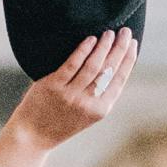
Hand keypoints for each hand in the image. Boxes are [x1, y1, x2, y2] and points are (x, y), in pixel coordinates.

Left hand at [3, 30, 137, 163]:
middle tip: (126, 31)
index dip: (128, 60)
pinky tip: (90, 39)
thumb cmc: (60, 122)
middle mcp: (87, 103)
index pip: (119, 80)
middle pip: (109, 70)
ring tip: (109, 32)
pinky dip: (83, 50)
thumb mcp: (86, 115)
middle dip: (120, 48)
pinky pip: (72, 64)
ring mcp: (70, 94)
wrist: (33, 135)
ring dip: (104, 46)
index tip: (134, 44)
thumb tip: (109, 65)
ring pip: (93, 66)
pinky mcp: (53, 86)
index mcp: (100, 110)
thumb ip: (98, 96)